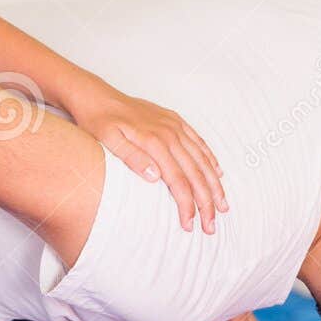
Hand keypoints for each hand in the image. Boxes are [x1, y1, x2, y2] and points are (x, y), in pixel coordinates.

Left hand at [72, 86, 226, 233]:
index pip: (178, 180)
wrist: (97, 96)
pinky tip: (217, 172)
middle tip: (211, 225)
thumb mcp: (108, 141)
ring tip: (223, 204)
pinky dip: (210, 158)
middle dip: (206, 201)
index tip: (190, 224)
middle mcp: (170, 133)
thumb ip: (132, 158)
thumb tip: (155, 177)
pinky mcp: (174, 120)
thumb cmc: (99, 121)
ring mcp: (174, 125)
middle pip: (195, 173)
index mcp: (155, 142)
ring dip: (214, 184)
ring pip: (202, 159)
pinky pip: (198, 141)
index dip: (187, 204)